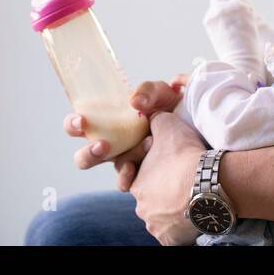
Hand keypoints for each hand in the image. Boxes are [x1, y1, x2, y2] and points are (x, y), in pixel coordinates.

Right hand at [63, 77, 189, 188]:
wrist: (200, 129)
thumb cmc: (175, 107)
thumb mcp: (161, 92)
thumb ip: (147, 90)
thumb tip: (133, 102)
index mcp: (110, 122)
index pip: (80, 125)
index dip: (73, 124)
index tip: (83, 121)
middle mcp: (115, 144)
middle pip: (85, 157)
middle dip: (89, 153)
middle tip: (104, 145)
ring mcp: (128, 162)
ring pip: (112, 168)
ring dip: (124, 158)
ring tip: (143, 148)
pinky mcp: (141, 177)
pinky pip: (126, 184)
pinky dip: (131, 177)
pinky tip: (142, 168)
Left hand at [129, 111, 205, 245]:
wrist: (208, 185)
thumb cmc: (184, 157)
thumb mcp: (167, 126)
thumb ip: (155, 120)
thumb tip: (151, 116)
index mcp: (136, 184)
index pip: (136, 177)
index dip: (151, 167)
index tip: (167, 162)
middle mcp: (142, 208)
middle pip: (150, 197)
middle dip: (163, 189)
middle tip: (182, 179)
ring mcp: (156, 226)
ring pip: (162, 216)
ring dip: (173, 207)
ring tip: (192, 196)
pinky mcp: (171, 240)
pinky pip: (175, 232)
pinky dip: (183, 224)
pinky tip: (195, 213)